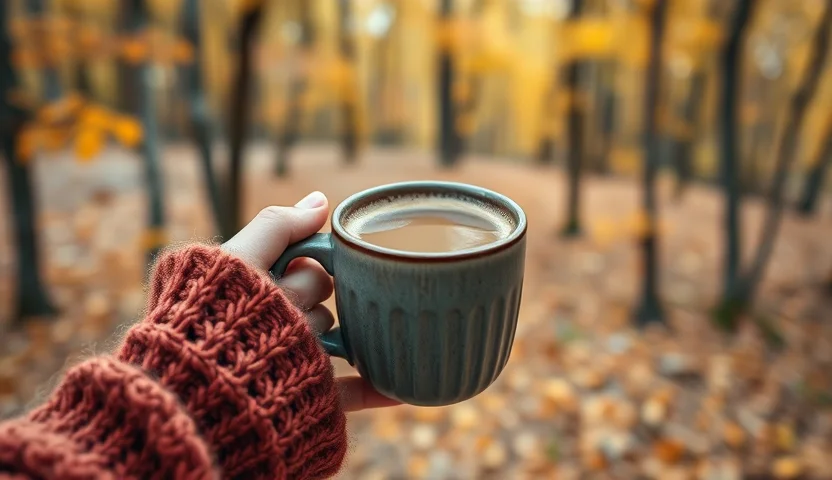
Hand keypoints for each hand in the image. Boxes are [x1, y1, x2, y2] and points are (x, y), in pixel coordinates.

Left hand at [221, 191, 400, 411]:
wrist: (200, 392)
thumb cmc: (212, 318)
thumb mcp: (238, 259)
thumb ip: (277, 226)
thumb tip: (322, 201)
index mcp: (262, 291)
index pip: (307, 265)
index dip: (305, 265)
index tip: (298, 269)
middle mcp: (279, 325)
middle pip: (321, 298)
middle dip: (305, 299)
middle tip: (285, 310)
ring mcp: (297, 363)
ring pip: (338, 338)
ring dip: (330, 340)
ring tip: (297, 347)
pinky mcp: (311, 397)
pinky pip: (352, 392)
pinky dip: (374, 389)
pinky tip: (397, 387)